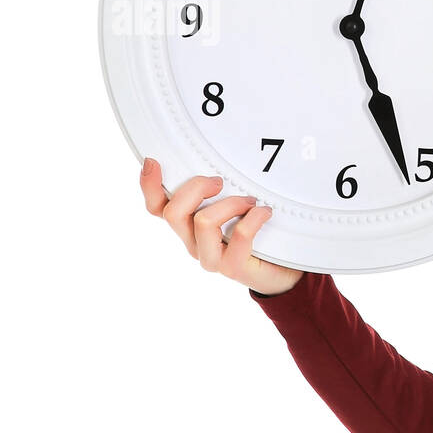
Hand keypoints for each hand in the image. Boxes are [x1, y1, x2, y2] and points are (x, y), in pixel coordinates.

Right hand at [139, 158, 302, 296]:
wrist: (282, 271)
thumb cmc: (259, 235)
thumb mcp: (236, 207)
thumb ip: (222, 191)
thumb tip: (221, 163)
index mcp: (188, 227)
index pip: (157, 208)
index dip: (149, 186)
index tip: (153, 161)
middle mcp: (193, 243)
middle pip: (173, 213)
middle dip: (196, 188)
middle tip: (220, 182)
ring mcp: (211, 258)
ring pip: (204, 222)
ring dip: (231, 203)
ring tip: (251, 202)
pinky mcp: (234, 267)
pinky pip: (240, 235)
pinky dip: (254, 218)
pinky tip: (264, 212)